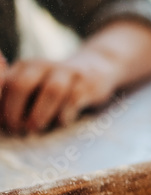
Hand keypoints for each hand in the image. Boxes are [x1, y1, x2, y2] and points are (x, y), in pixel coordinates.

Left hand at [0, 54, 117, 134]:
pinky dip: (65, 114)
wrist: (97, 68)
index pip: (4, 82)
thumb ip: (12, 96)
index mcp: (24, 67)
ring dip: (40, 114)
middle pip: (21, 85)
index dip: (0, 104)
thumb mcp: (33, 87)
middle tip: (17, 129)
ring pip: (51, 90)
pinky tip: (61, 122)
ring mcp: (67, 72)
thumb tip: (2, 118)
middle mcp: (42, 65)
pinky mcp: (87, 82)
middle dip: (15, 111)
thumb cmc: (57, 87)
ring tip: (36, 128)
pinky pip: (74, 99)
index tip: (3, 122)